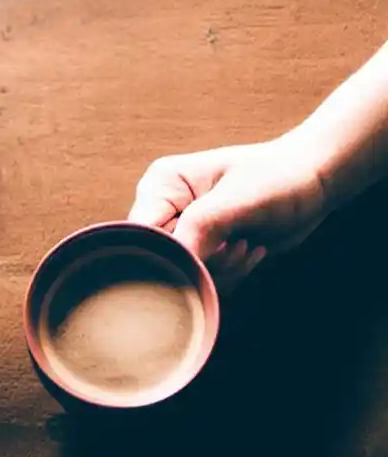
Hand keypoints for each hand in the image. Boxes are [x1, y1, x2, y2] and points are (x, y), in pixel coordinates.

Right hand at [129, 132, 331, 285]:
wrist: (314, 182)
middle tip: (237, 244)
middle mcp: (165, 209)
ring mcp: (182, 230)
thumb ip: (201, 226)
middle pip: (162, 258)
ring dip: (222, 269)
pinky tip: (249, 250)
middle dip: (204, 261)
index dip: (170, 251)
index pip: (142, 233)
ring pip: (183, 274)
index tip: (208, 252)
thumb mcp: (239, 198)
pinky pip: (201, 279)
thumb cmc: (280, 178)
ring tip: (247, 243)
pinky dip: (229, 275)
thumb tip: (176, 262)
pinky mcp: (201, 249)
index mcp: (161, 185)